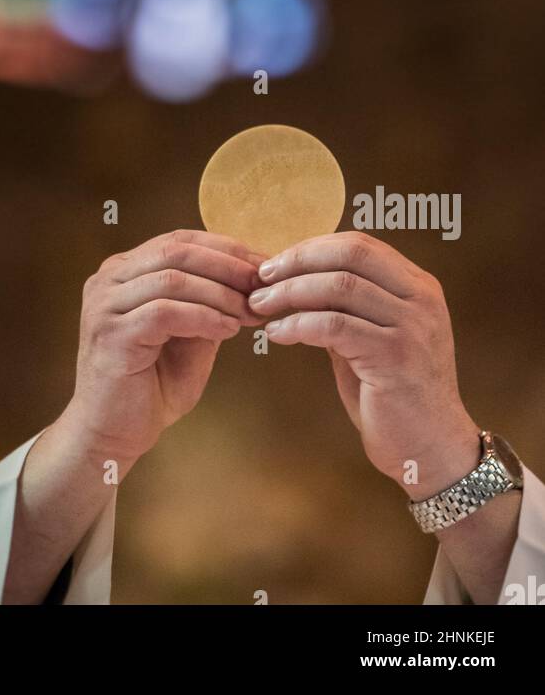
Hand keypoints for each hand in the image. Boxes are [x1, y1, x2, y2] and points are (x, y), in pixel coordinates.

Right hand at [63, 229, 262, 466]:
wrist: (113, 435)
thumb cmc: (151, 386)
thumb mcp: (189, 336)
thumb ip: (208, 305)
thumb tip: (250, 281)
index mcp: (124, 271)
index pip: (179, 240)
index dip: (225, 248)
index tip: (264, 265)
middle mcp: (108, 280)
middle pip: (175, 251)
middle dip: (227, 265)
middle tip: (262, 284)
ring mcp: (105, 305)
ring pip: (172, 279)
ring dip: (220, 293)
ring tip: (250, 311)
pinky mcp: (112, 334)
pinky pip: (165, 313)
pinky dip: (204, 317)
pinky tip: (228, 330)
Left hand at [248, 232, 480, 498]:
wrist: (433, 450)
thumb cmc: (395, 395)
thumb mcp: (373, 339)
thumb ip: (345, 308)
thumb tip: (294, 281)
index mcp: (418, 287)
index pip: (359, 245)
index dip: (311, 248)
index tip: (276, 263)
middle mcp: (421, 299)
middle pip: (350, 255)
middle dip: (298, 262)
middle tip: (261, 279)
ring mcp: (412, 326)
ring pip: (338, 287)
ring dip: (290, 293)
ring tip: (261, 305)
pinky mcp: (396, 357)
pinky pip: (334, 327)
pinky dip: (297, 325)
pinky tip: (277, 334)